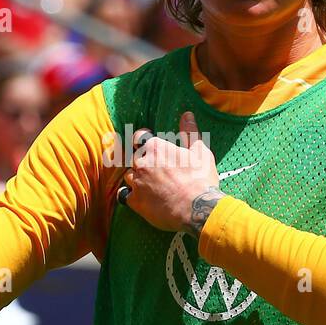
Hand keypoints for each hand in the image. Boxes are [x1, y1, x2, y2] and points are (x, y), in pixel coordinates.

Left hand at [121, 112, 222, 235]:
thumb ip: (190, 132)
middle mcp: (141, 162)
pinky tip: (144, 199)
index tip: (150, 146)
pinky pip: (124, 195)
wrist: (197, 209)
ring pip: (128, 176)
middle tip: (157, 171)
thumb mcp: (200, 152)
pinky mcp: (135, 201)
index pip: (138, 137)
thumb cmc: (201, 179)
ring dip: (137, 179)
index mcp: (155, 148)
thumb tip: (187, 115)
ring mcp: (136, 182)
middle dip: (142, 162)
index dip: (143, 140)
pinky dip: (132, 196)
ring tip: (153, 186)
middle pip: (133, 157)